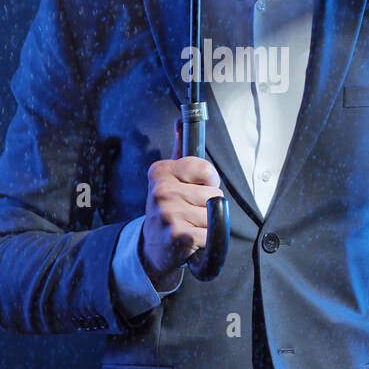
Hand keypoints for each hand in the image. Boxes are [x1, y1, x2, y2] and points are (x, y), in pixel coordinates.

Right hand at [141, 119, 223, 290]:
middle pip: (214, 193)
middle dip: (209, 205)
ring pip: (214, 214)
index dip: (209, 180)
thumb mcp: (169, 177)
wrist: (153, 247)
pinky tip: (191, 239)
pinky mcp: (179, 236)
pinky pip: (211, 234)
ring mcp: (169, 214)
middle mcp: (162, 191)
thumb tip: (182, 120)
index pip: (205, 168)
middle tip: (190, 212)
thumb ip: (180, 149)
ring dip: (207, 224)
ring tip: (190, 225)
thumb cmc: (167, 209)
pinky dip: (207, 240)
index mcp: (161, 172)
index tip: (200, 187)